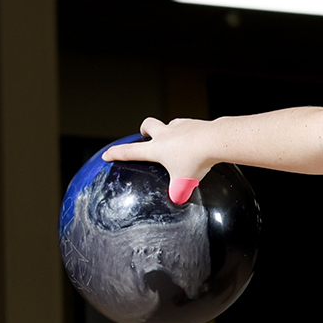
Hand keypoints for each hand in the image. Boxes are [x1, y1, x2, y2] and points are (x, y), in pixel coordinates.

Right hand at [101, 117, 217, 205]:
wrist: (214, 140)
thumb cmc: (196, 160)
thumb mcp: (184, 182)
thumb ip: (177, 192)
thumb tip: (176, 199)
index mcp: (157, 149)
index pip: (130, 151)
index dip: (116, 153)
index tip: (107, 154)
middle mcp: (166, 134)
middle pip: (147, 125)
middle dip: (144, 130)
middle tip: (146, 136)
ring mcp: (180, 126)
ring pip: (169, 124)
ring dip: (169, 130)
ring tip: (177, 141)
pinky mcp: (195, 124)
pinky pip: (188, 126)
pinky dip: (188, 132)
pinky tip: (196, 141)